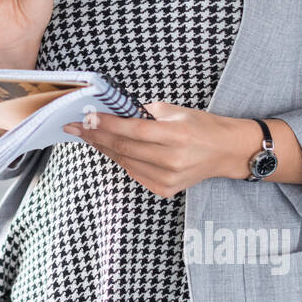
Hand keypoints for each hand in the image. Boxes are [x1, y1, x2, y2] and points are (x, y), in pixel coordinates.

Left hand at [63, 101, 242, 198]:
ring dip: (104, 148)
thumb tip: (110, 112)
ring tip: (88, 135)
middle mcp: (173, 159)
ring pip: (125, 162)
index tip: (86, 117)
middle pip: (124, 148)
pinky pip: (134, 173)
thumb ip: (143, 113)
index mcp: (177, 135)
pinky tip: (112, 148)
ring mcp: (168, 178)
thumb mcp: (174, 111)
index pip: (133, 129)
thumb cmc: (200, 126)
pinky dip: (122, 159)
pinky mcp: (165, 190)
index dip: (106, 124)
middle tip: (75, 127)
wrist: (226, 151)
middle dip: (95, 136)